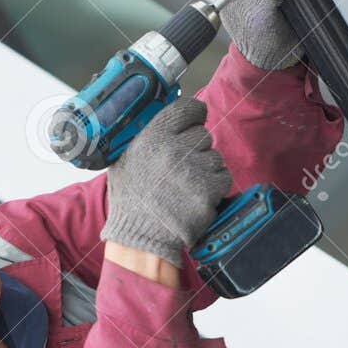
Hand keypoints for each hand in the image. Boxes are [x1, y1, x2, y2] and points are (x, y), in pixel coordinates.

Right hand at [100, 98, 232, 266]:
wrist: (140, 238)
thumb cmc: (131, 201)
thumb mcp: (124, 161)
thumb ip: (144, 138)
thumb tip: (166, 123)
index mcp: (152, 137)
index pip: (188, 108)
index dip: (194, 115)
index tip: (194, 121)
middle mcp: (174, 149)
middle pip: (203, 135)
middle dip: (196, 149)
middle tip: (182, 168)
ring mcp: (194, 169)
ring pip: (215, 156)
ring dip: (206, 169)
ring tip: (187, 186)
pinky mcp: (209, 190)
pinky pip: (223, 177)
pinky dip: (215, 186)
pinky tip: (196, 196)